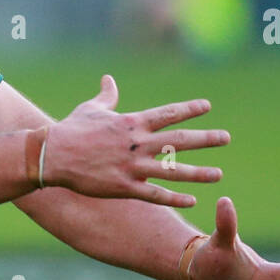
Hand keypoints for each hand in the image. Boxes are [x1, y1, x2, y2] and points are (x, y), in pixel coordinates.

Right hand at [43, 74, 228, 206]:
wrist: (53, 155)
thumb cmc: (71, 130)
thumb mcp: (91, 109)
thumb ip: (106, 96)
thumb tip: (109, 79)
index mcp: (132, 122)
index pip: (168, 113)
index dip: (189, 109)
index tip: (207, 106)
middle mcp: (138, 143)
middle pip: (179, 140)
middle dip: (206, 138)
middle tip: (225, 138)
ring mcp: (133, 166)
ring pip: (174, 170)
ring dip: (199, 172)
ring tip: (219, 175)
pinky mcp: (125, 187)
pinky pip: (156, 195)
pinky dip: (175, 198)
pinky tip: (192, 200)